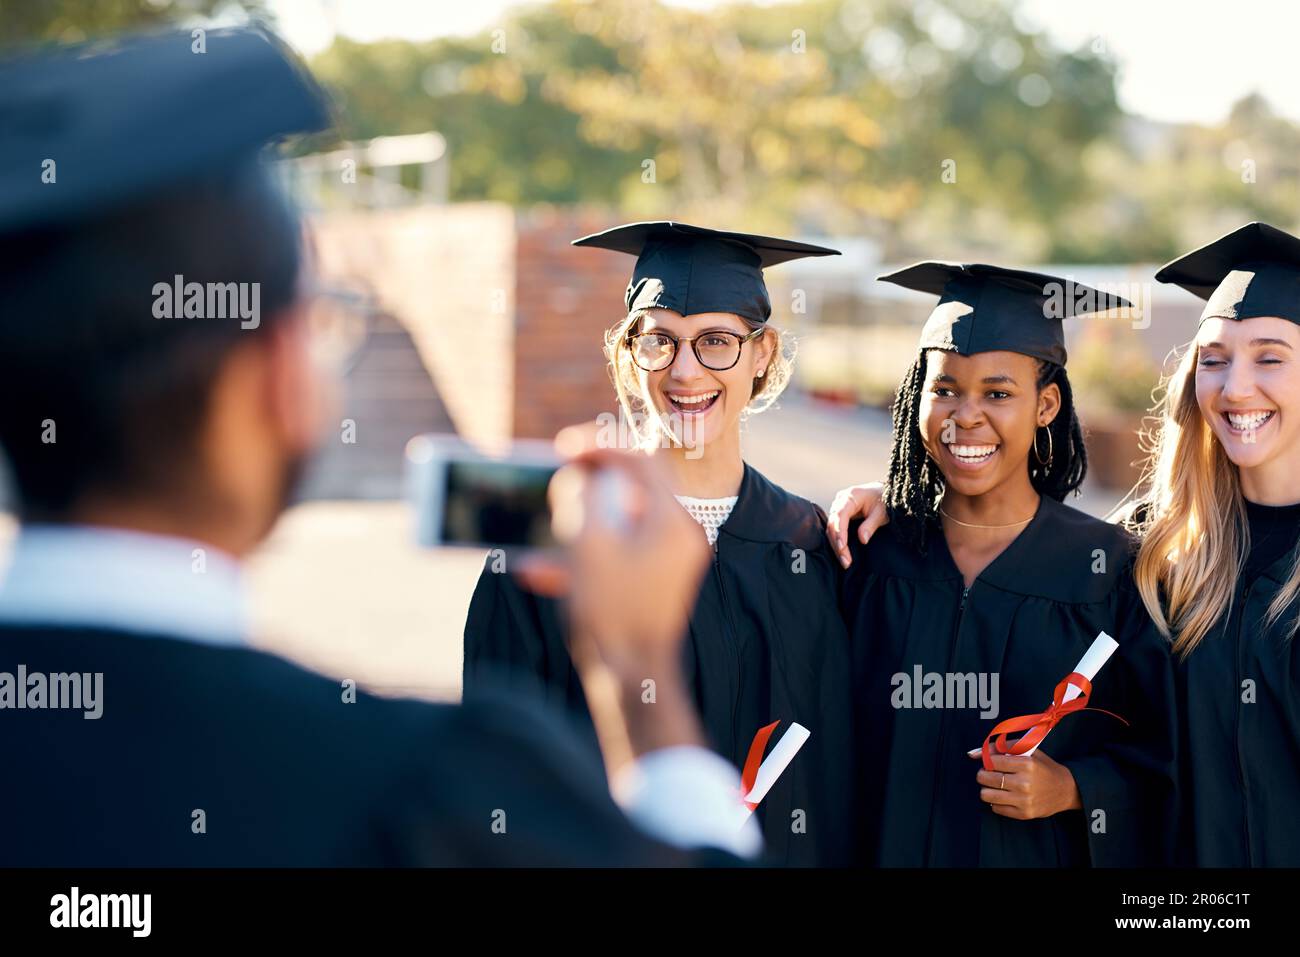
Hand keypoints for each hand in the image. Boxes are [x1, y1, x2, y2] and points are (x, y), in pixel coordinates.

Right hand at [516, 422, 708, 771]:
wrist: (633, 680)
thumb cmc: (611, 617)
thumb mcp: (587, 547)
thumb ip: (583, 498)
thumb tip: (580, 475)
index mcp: (672, 522)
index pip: (640, 461)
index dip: (599, 447)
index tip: (564, 448)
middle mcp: (678, 536)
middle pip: (633, 485)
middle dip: (590, 478)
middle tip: (559, 473)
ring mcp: (668, 560)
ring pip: (619, 520)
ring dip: (579, 520)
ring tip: (547, 524)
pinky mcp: (652, 580)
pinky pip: (616, 552)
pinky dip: (584, 554)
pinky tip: (539, 570)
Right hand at [825, 481, 887, 567]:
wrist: (884, 493)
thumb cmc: (884, 500)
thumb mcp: (882, 512)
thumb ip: (871, 525)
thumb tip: (862, 539)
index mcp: (851, 496)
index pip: (840, 515)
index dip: (840, 533)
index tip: (842, 548)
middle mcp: (841, 500)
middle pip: (833, 524)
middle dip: (837, 544)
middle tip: (845, 561)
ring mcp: (839, 507)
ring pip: (831, 528)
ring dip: (836, 546)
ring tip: (845, 562)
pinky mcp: (840, 515)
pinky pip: (835, 529)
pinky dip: (837, 542)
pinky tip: (842, 553)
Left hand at [973, 751, 1081, 819]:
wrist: (1065, 790)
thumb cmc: (1042, 767)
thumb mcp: (1026, 750)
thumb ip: (999, 747)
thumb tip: (971, 754)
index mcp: (1026, 763)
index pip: (991, 760)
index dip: (988, 761)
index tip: (992, 762)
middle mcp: (1024, 783)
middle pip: (984, 778)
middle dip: (983, 774)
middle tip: (990, 774)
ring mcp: (1024, 800)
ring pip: (986, 795)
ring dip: (987, 789)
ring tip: (995, 786)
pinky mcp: (1024, 814)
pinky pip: (995, 808)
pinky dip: (996, 801)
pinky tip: (1005, 796)